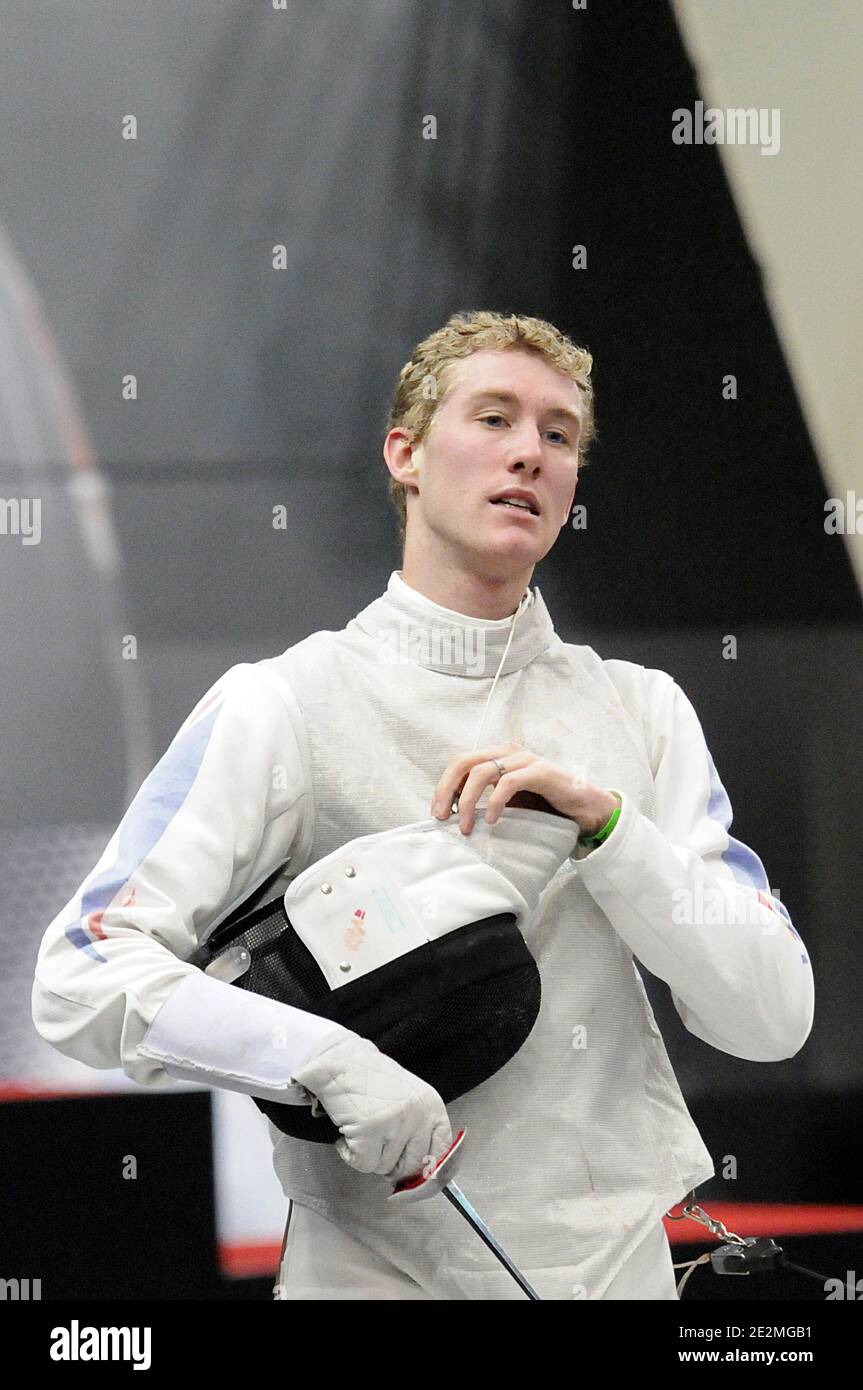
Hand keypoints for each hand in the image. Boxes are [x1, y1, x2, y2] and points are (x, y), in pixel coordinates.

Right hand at [290, 1032, 452, 1183]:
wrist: (340, 1061)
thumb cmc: (371, 1084)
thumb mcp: (408, 1102)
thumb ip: (418, 1135)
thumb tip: (415, 1182)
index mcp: (433, 1106)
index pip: (443, 1154)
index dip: (429, 1177)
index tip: (413, 1187)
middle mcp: (419, 1114)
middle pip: (411, 1168)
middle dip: (392, 1165)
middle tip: (377, 1144)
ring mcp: (396, 1121)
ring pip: (384, 1168)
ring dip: (369, 1155)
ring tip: (362, 1127)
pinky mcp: (370, 1129)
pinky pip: (362, 1164)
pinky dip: (349, 1154)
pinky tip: (347, 1131)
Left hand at [430, 742, 620, 835]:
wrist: (584, 808)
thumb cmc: (545, 805)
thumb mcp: (508, 801)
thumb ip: (485, 799)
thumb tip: (453, 816)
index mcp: (498, 756)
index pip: (460, 762)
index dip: (444, 786)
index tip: (438, 813)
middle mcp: (508, 752)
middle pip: (464, 762)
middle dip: (447, 790)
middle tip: (443, 817)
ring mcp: (524, 759)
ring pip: (482, 772)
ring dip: (468, 801)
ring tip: (467, 826)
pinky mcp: (540, 772)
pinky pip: (509, 782)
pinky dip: (495, 802)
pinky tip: (491, 820)